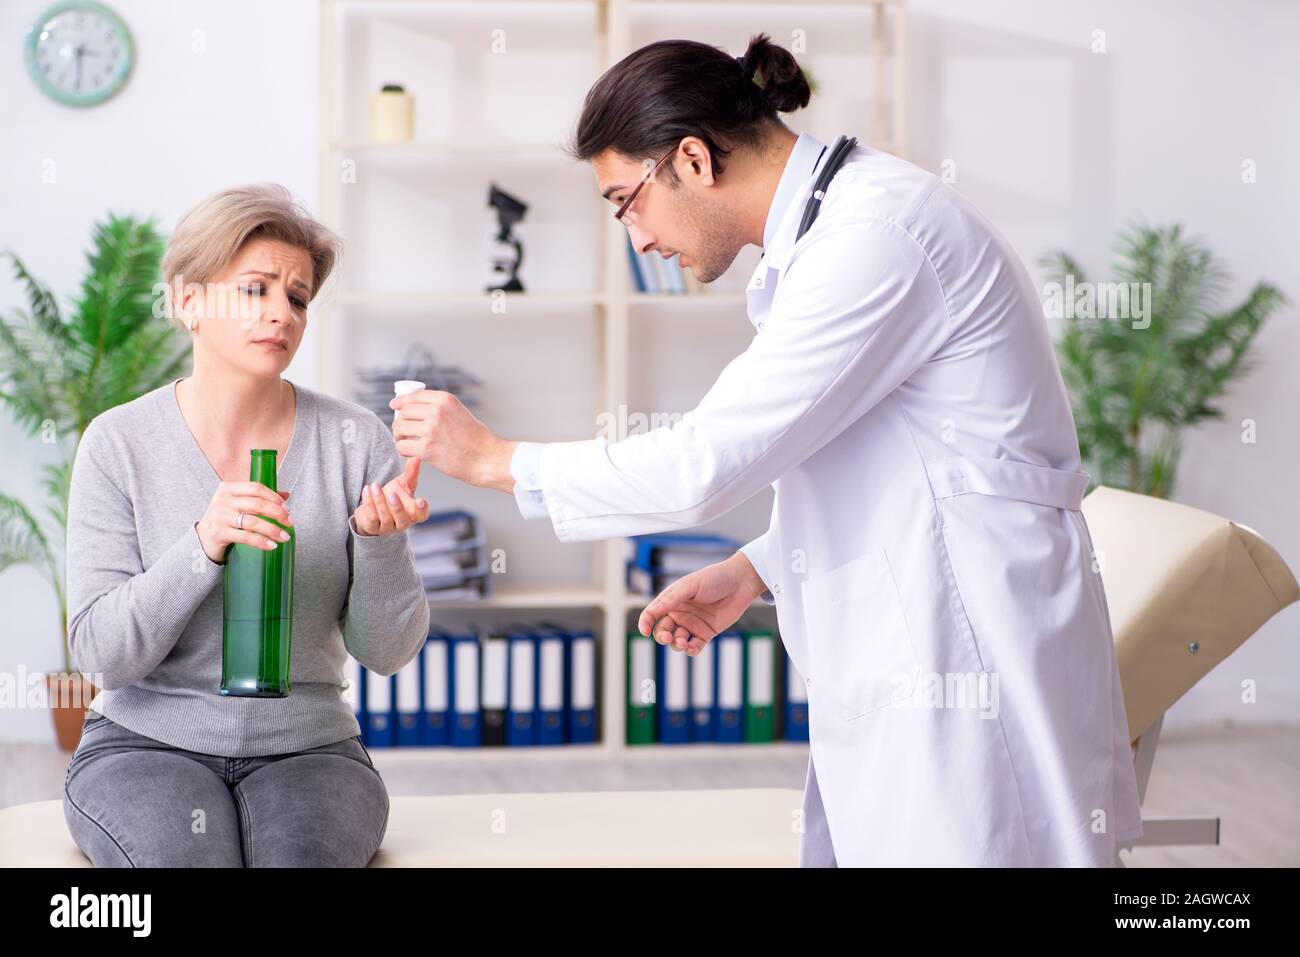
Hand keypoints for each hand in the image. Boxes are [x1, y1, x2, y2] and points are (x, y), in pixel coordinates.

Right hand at [195, 482, 292, 563]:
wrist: (202, 538)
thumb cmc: (225, 519)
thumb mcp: (238, 504)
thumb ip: (259, 498)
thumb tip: (285, 495)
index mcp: (228, 488)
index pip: (256, 488)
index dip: (274, 497)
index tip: (286, 508)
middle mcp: (223, 500)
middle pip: (257, 504)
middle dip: (277, 514)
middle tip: (290, 522)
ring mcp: (220, 516)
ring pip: (253, 521)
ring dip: (273, 530)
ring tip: (285, 537)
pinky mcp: (219, 533)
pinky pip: (246, 537)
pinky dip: (261, 541)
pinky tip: (272, 545)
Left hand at [352, 455, 429, 536]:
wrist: (371, 511)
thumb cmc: (392, 497)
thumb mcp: (403, 484)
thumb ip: (411, 472)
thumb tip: (416, 457)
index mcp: (413, 514)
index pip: (421, 515)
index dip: (422, 509)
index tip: (421, 500)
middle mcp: (402, 523)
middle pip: (402, 519)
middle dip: (397, 507)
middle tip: (392, 493)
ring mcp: (388, 527)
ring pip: (385, 517)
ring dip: (379, 501)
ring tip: (374, 485)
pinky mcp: (373, 528)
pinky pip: (372, 517)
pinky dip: (369, 503)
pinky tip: (367, 490)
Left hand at [389, 390, 515, 492]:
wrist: (486, 459)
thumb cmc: (477, 439)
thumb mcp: (461, 412)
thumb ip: (442, 408)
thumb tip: (419, 409)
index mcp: (445, 400)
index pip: (414, 396)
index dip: (401, 401)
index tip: (395, 405)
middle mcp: (436, 412)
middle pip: (404, 412)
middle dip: (399, 420)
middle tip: (401, 428)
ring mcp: (430, 430)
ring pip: (400, 428)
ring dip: (399, 435)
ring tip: (404, 440)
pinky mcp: (426, 449)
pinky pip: (402, 446)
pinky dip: (402, 448)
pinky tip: (409, 451)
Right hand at [637, 552, 768, 654]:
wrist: (740, 583)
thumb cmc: (714, 579)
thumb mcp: (690, 586)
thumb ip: (671, 599)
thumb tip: (652, 611)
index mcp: (672, 600)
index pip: (652, 614)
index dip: (645, 623)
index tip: (645, 631)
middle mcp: (680, 613)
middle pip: (662, 631)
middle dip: (662, 637)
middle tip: (668, 638)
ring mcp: (693, 624)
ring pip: (676, 641)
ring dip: (676, 645)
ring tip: (682, 643)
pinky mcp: (706, 633)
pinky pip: (694, 646)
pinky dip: (690, 650)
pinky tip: (691, 647)